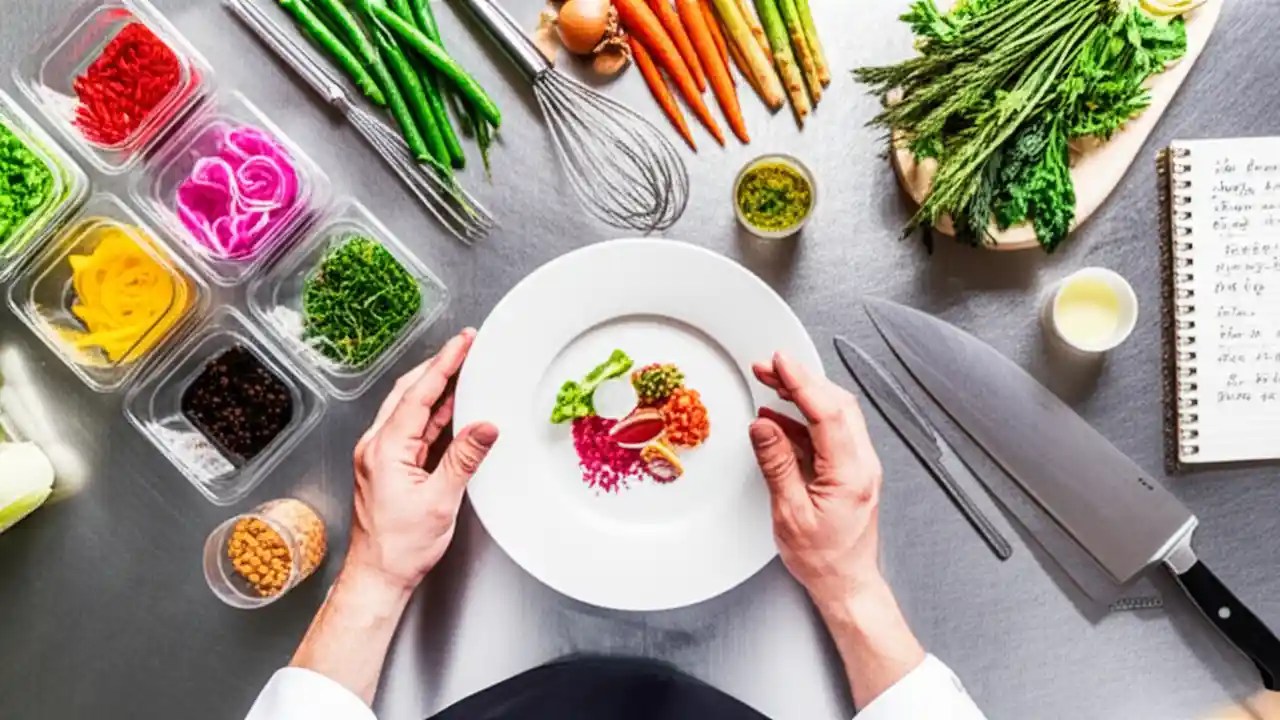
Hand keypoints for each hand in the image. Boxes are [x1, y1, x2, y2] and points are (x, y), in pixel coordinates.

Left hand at [346, 329, 499, 592]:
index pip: (418, 395)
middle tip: (465, 348)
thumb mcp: (440, 501)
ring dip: (436, 390)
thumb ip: (464, 459)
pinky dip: (433, 415)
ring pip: (410, 410)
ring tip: (464, 370)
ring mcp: (380, 456)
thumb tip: (485, 427)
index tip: (462, 343)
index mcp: (385, 449)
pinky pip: (412, 430)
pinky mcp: (387, 467)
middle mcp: (376, 447)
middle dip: (439, 367)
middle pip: (409, 394)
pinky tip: (452, 409)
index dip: (444, 365)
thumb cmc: (400, 547)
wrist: (377, 576)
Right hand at [748, 352, 883, 608]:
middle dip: (801, 380)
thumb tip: (762, 427)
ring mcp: (858, 465)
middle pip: (835, 405)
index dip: (802, 382)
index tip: (780, 362)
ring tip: (770, 382)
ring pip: (835, 415)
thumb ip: (776, 464)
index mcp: (851, 472)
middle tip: (769, 366)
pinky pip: (828, 434)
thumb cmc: (824, 559)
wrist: (847, 584)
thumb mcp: (790, 513)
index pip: (828, 412)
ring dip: (802, 396)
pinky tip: (777, 418)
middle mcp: (862, 463)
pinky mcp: (849, 470)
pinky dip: (803, 419)